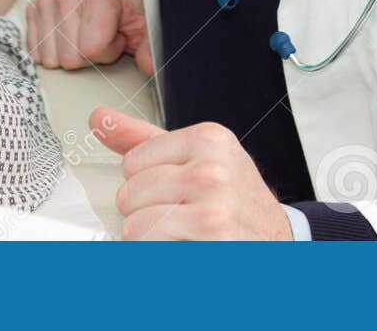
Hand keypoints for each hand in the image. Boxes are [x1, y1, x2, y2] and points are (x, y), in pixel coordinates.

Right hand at [26, 0, 154, 75]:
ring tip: (86, 35)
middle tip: (101, 37)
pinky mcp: (34, 9)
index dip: (108, 52)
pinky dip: (54, 51)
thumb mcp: (146, 30)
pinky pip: (36, 51)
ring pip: (51, 57)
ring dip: (70, 54)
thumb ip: (150, 49)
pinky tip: (68, 36)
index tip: (117, 37)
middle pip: (70, 57)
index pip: (91, 49)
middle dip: (89, 55)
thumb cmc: (127, 15)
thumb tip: (150, 67)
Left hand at [93, 108, 291, 239]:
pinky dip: (161, 257)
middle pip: (129, 195)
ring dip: (152, 241)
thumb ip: (143, 140)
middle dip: (146, 213)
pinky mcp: (211, 245)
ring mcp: (213, 209)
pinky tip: (188, 249)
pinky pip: (150, 252)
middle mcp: (212, 170)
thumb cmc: (233, 200)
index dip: (146, 183)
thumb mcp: (196, 158)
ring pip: (134, 228)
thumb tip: (100, 119)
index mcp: (208, 138)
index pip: (132, 162)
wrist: (277, 241)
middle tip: (181, 217)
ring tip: (182, 235)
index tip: (176, 190)